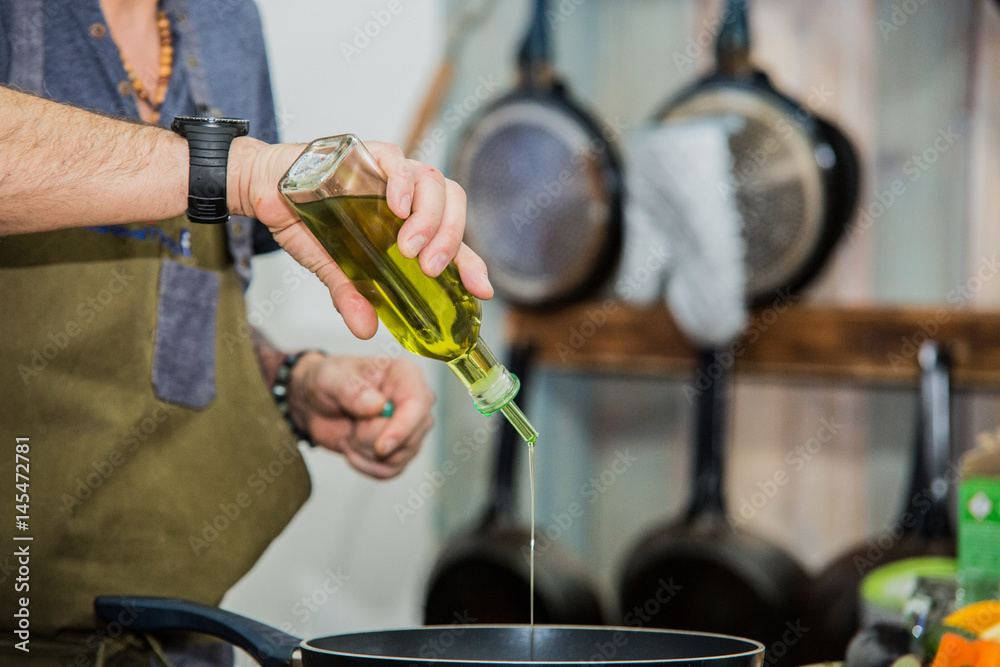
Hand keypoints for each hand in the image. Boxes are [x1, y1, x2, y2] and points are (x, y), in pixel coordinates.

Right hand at [229, 138, 492, 339]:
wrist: (264, 187)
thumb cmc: (305, 220)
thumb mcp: (331, 266)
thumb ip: (351, 294)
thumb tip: (365, 330)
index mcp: (410, 222)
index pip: (454, 240)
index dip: (472, 264)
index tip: (481, 290)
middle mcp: (408, 194)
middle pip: (454, 203)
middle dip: (450, 239)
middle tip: (429, 267)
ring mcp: (392, 171)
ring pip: (433, 181)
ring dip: (429, 216)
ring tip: (410, 246)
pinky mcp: (369, 151)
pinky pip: (396, 160)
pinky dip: (401, 183)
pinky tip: (395, 206)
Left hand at [288, 353, 433, 479]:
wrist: (316, 403)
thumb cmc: (328, 381)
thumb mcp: (329, 379)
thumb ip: (351, 390)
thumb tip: (378, 406)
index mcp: (404, 375)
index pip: (417, 405)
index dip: (402, 429)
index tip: (380, 448)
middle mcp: (415, 400)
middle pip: (410, 437)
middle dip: (372, 440)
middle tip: (351, 424)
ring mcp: (411, 427)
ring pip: (398, 457)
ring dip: (365, 452)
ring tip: (350, 433)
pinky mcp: (402, 449)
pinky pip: (390, 470)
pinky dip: (366, 466)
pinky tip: (353, 449)